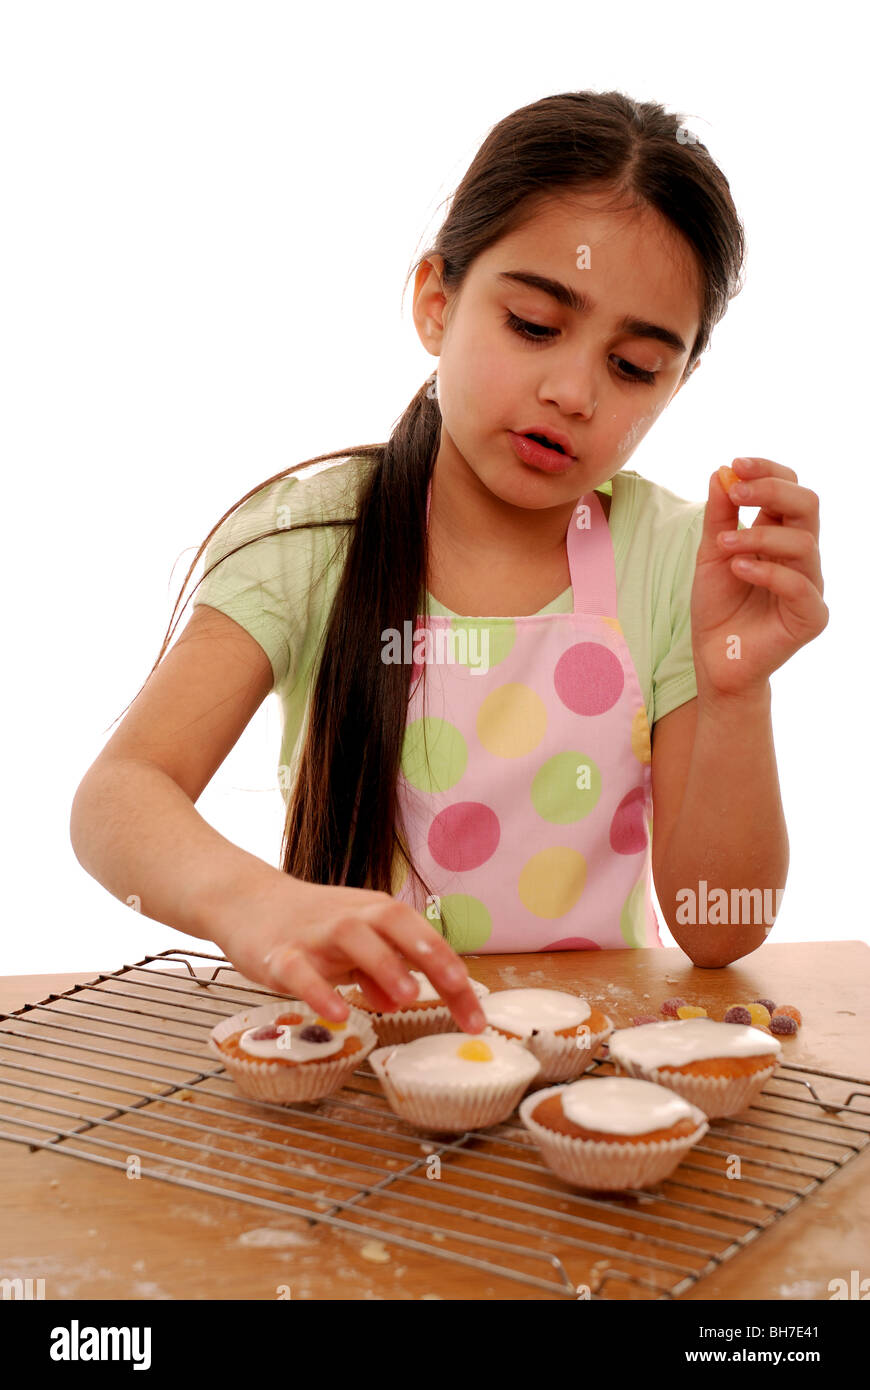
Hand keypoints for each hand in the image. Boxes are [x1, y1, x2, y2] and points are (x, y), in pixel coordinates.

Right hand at [217, 873, 486, 1032]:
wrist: (245, 901)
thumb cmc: (310, 925)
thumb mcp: (353, 948)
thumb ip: (380, 972)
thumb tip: (400, 1000)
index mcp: (375, 914)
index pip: (423, 940)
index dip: (453, 975)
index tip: (477, 1017)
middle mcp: (350, 918)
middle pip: (395, 922)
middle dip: (428, 952)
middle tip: (456, 986)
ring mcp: (314, 934)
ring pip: (352, 937)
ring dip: (383, 964)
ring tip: (407, 998)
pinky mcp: (279, 954)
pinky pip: (301, 971)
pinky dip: (320, 990)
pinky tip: (338, 1013)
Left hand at [690, 457, 828, 697]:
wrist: (715, 660)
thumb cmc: (718, 607)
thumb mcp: (711, 554)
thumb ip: (719, 516)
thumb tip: (722, 471)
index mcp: (782, 536)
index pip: (790, 489)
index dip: (768, 472)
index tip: (735, 464)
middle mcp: (802, 556)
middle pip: (807, 505)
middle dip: (771, 491)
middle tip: (736, 493)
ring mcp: (811, 585)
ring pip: (803, 542)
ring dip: (759, 535)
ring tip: (724, 544)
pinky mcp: (811, 616)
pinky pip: (801, 586)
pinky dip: (768, 572)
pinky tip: (739, 569)